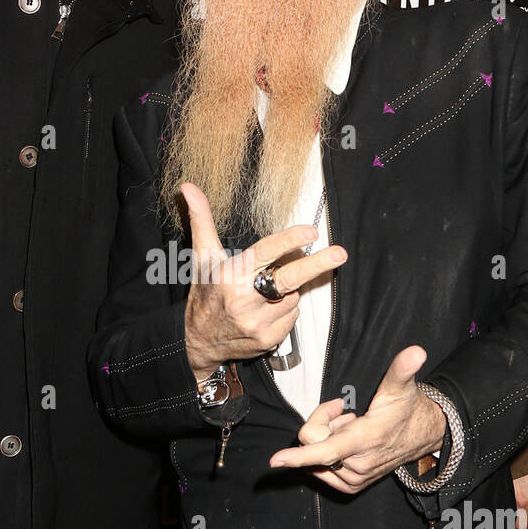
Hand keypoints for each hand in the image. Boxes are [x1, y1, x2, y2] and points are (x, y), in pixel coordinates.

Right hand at [181, 182, 347, 379]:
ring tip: (264, 292)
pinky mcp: (268, 339)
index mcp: (230, 276)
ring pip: (292, 296)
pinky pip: (292, 316)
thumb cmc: (205, 293)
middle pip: (288, 279)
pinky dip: (286, 309)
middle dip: (316, 265)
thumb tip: (188, 187)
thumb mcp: (202, 256)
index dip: (288, 241)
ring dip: (287, 290)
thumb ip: (201, 220)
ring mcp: (256, 322)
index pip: (264, 254)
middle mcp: (243, 300)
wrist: (198, 341)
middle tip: (339, 254)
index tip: (310, 232)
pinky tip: (267, 309)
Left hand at [269, 346, 445, 494]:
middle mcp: (358, 464)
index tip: (276, 460)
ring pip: (315, 456)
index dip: (299, 455)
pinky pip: (321, 468)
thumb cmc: (408, 410)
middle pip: (313, 442)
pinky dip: (328, 454)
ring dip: (327, 438)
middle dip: (321, 422)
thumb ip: (402, 369)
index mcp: (365, 440)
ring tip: (351, 426)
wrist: (422, 437)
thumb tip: (416, 351)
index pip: (326, 451)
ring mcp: (354, 478)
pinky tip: (347, 441)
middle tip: (343, 410)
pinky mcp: (351, 486)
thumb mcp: (402, 387)